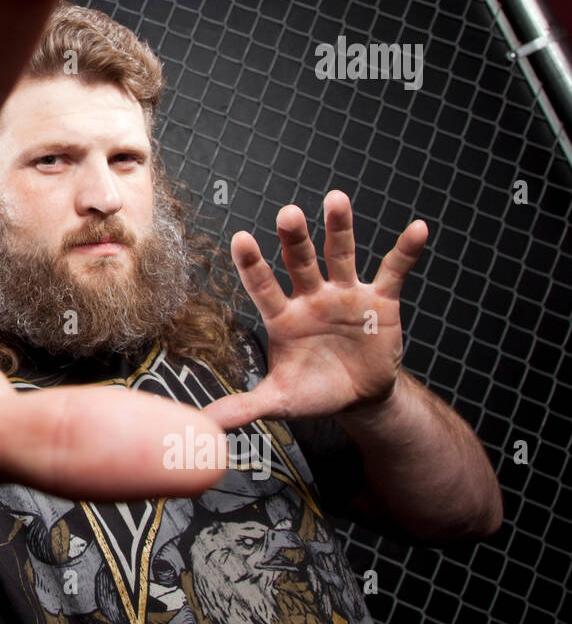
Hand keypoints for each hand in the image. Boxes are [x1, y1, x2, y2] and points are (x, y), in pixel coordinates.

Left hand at [204, 190, 427, 430]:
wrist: (358, 396)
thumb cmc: (314, 391)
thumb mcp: (281, 400)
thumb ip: (245, 405)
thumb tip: (206, 424)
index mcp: (283, 317)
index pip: (263, 286)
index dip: (252, 264)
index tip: (241, 239)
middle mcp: (311, 297)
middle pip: (300, 262)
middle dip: (294, 238)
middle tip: (288, 213)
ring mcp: (345, 295)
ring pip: (341, 255)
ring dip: (340, 228)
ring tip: (336, 200)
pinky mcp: (380, 301)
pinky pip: (393, 271)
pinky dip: (406, 251)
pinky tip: (417, 230)